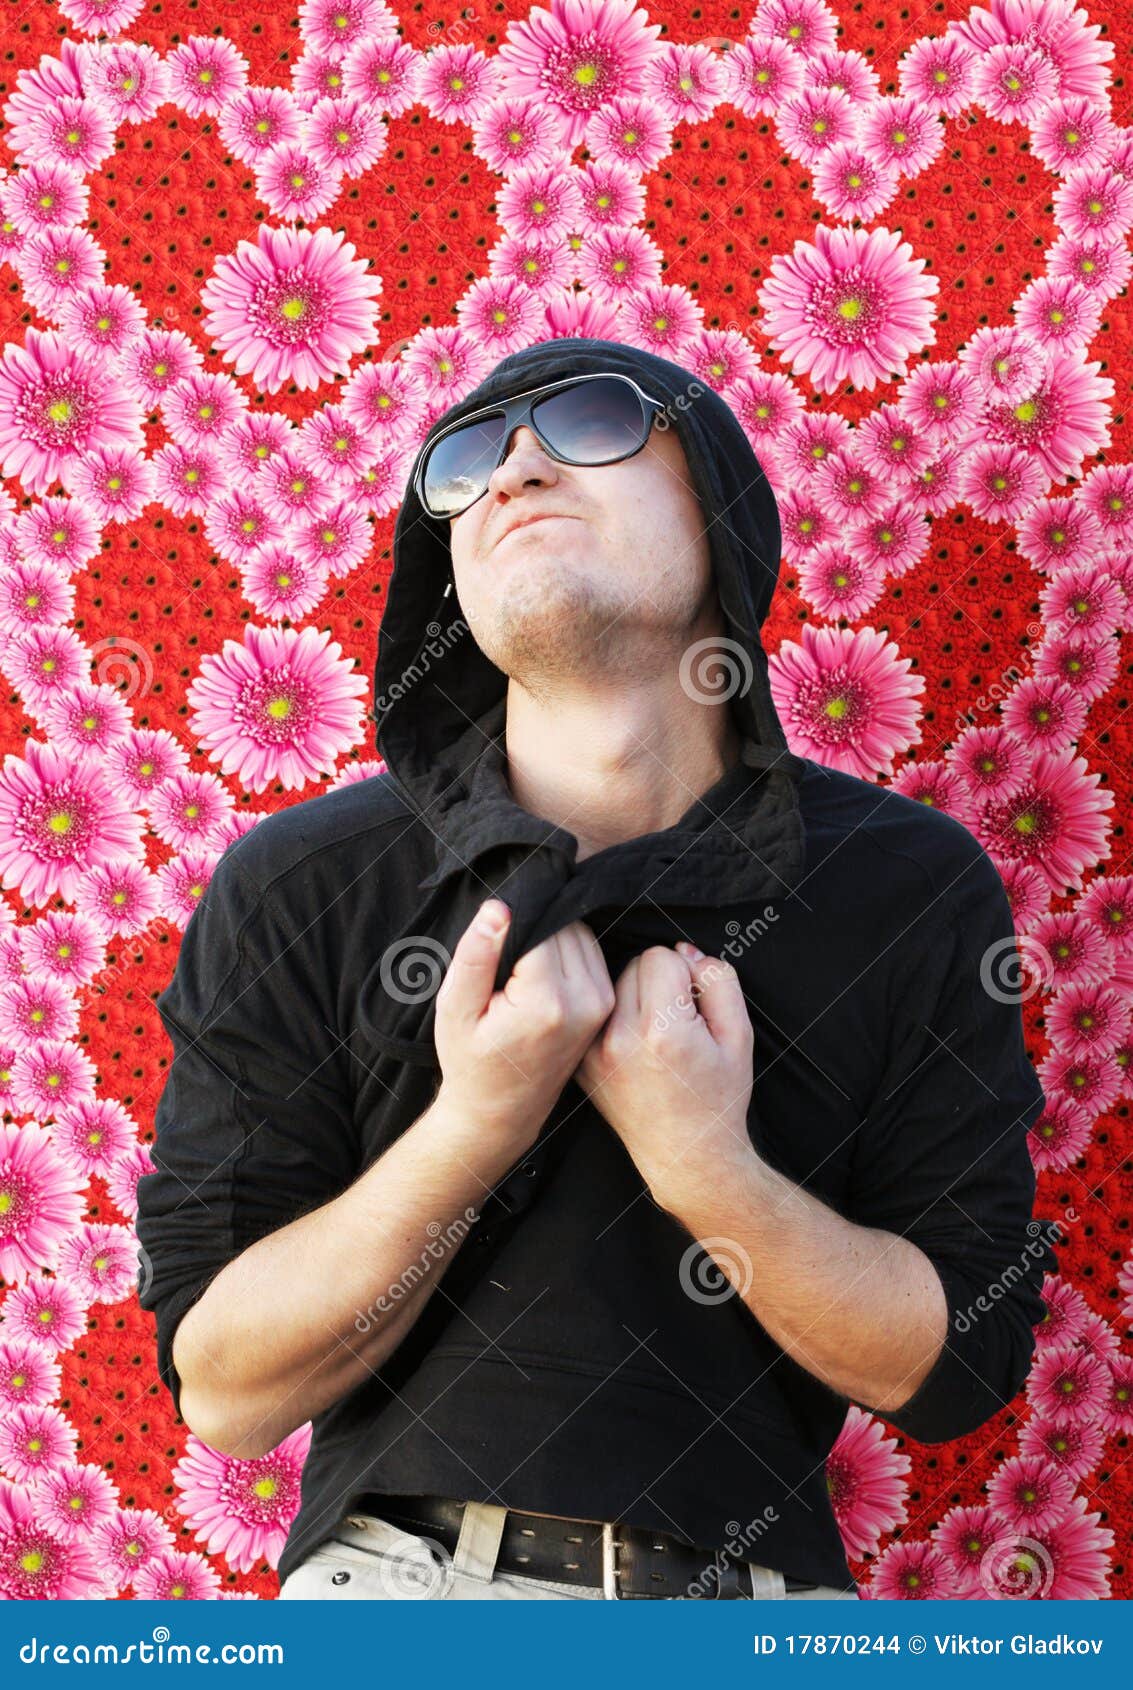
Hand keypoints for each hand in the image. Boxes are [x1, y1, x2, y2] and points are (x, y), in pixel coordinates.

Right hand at [434, 899, 615, 1154]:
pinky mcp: (606, 1001)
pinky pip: (587, 948)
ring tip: (517, 971)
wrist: (501, 1111)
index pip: (538, 924)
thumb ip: (476, 955)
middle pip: (561, 924)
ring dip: (549, 935)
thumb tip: (501, 907)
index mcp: (545, 1002)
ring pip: (577, 931)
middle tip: (501, 964)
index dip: (509, 924)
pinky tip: (537, 973)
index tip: (488, 945)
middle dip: (531, 928)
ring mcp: (601, 1002)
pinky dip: (563, 947)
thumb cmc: (470, 1061)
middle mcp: (584, 1000)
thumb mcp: (455, 1009)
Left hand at [572, 941, 754, 1200]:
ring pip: (611, 985)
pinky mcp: (582, 1064)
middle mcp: (620, 1039)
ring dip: (634, 995)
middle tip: (678, 1021)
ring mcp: (594, 1053)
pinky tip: (635, 1044)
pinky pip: (596, 1014)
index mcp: (663, 1030)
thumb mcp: (739, 1036)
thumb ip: (718, 981)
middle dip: (658, 981)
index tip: (694, 1005)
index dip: (686, 974)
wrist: (688, 1156)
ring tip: (657, 1033)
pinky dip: (615, 1018)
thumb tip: (684, 951)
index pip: (661, 955)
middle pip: (632, 964)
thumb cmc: (719, 1098)